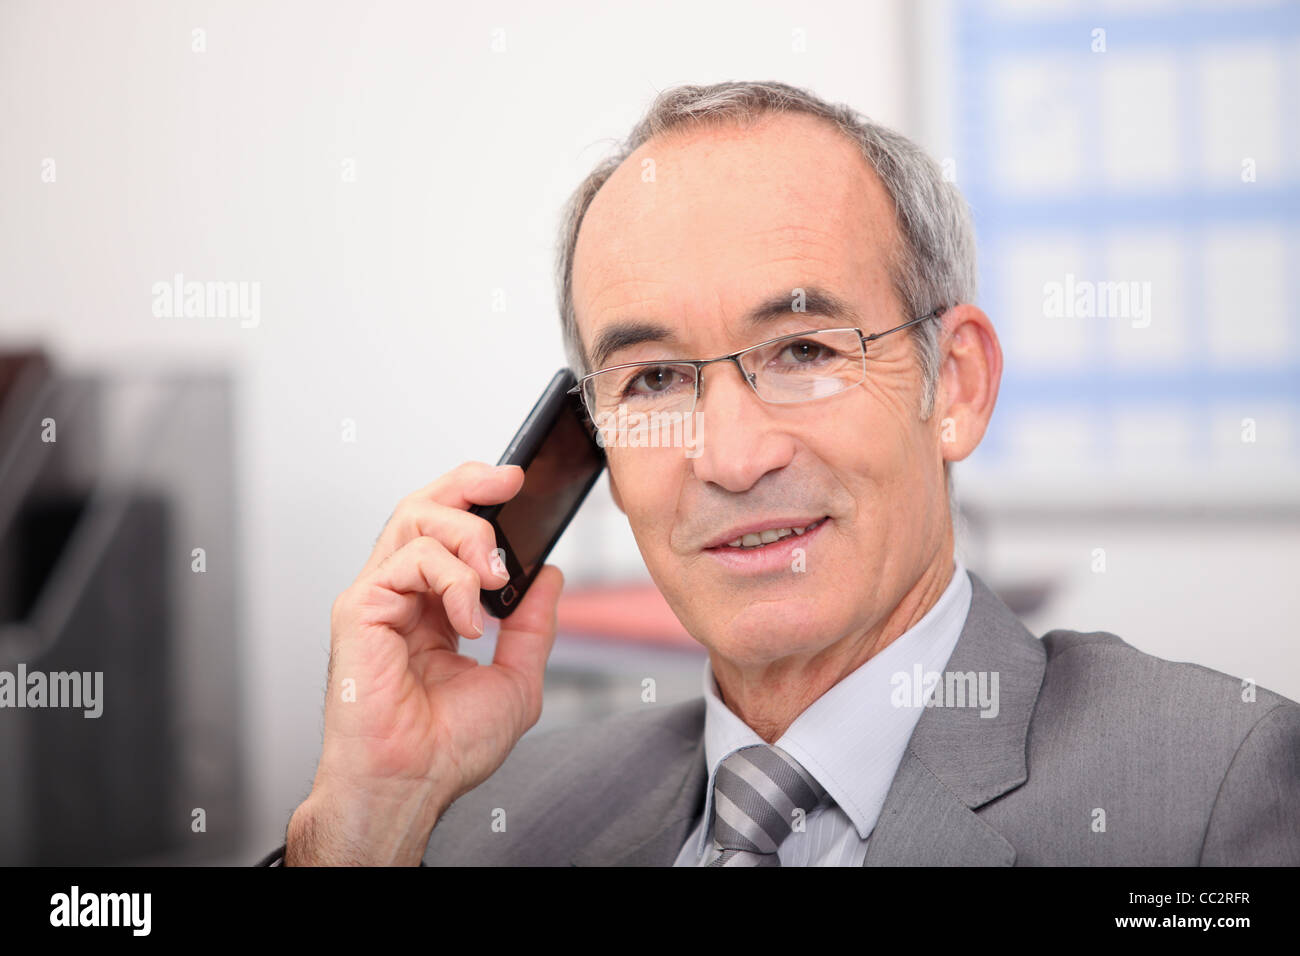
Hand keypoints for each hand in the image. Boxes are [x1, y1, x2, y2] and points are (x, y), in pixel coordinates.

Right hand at [285, 461, 563, 864]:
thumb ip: (531, 625)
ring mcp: (378, 598)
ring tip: (496, 577)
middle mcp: (400, 596)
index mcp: (431, 609)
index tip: (517, 483)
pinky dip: (452, 580)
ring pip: (416, 519)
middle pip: (424, 507)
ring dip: (470, 537)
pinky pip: (409, 559)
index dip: (478, 497)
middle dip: (470, 483)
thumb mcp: (516, 678)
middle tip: (510, 481)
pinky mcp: (360, 607)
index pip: (447, 530)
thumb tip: (548, 577)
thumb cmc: (446, 749)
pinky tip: (468, 621)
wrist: (413, 784)